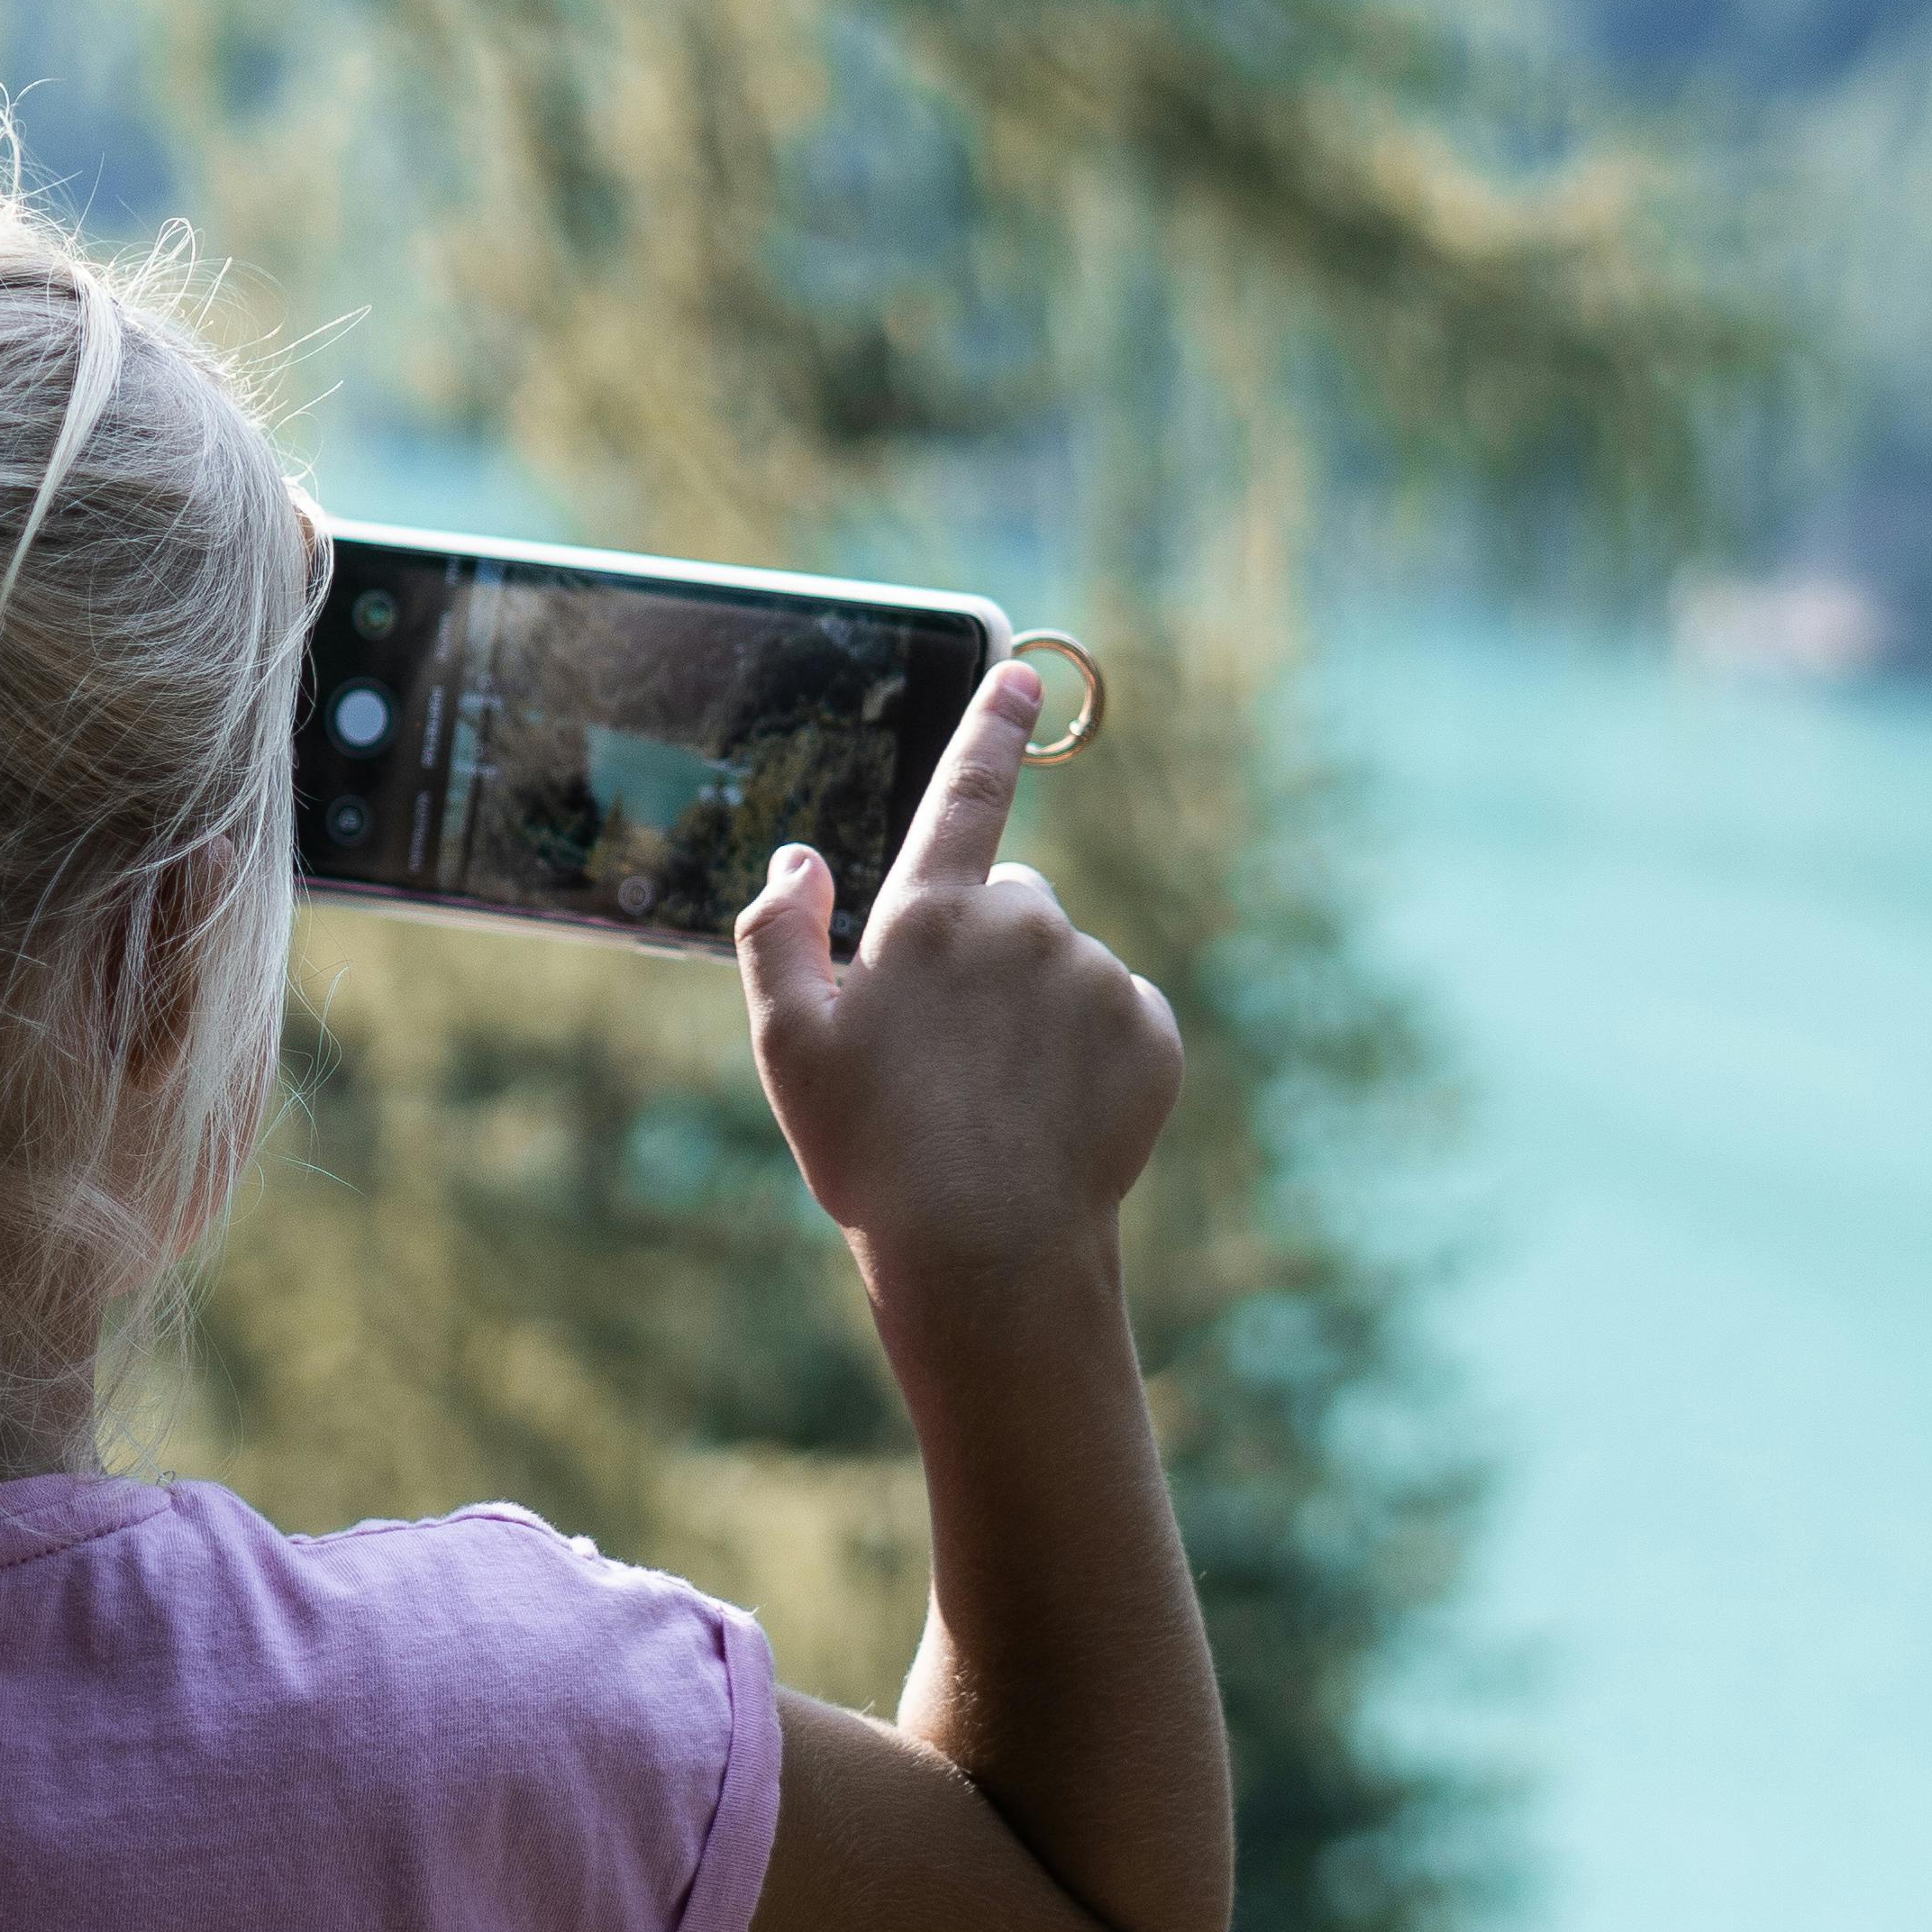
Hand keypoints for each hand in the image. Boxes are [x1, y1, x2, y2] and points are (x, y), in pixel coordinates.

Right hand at [733, 660, 1182, 1336]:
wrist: (991, 1254)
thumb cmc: (873, 1152)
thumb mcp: (789, 1045)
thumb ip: (780, 933)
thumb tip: (799, 857)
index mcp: (931, 914)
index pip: (968, 792)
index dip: (992, 727)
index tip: (1024, 678)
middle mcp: (1025, 923)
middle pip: (1010, 903)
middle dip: (982, 953)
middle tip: (943, 1052)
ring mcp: (1096, 976)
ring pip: (1062, 970)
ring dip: (1034, 1014)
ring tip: (994, 1104)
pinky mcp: (1151, 1033)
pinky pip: (1117, 1021)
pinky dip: (1089, 1058)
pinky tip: (1051, 1119)